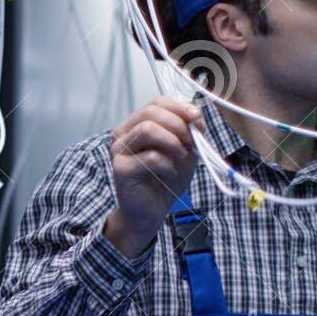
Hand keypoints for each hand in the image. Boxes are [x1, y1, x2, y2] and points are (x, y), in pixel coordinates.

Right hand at [104, 97, 202, 256]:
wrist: (152, 212)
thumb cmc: (165, 180)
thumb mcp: (185, 151)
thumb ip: (190, 132)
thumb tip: (197, 115)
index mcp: (137, 125)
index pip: (156, 102)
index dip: (179, 107)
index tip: (197, 118)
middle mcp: (123, 134)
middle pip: (151, 112)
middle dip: (178, 124)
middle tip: (192, 142)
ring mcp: (119, 151)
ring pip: (147, 129)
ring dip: (173, 142)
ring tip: (183, 156)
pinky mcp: (121, 169)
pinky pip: (149, 157)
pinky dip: (167, 164)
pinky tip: (171, 174)